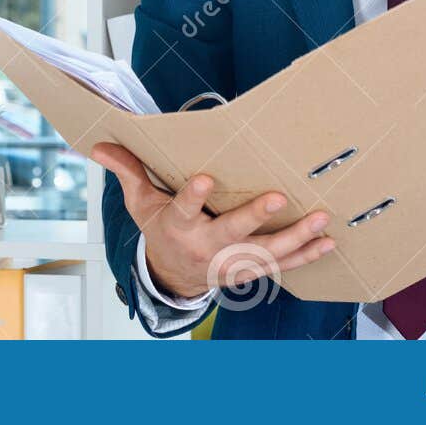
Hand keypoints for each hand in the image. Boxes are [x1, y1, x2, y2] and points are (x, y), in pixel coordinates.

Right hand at [92, 141, 335, 299]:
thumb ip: (127, 171)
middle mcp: (206, 247)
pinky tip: (327, 242)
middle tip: (277, 197)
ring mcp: (231, 262)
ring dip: (295, 238)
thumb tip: (98, 146)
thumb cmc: (160, 231)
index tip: (204, 179)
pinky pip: (281, 265)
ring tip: (320, 220)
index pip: (183, 210)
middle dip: (254, 217)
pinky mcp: (249, 270)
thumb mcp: (140, 203)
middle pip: (232, 233)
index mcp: (178, 226)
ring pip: (265, 252)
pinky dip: (306, 256)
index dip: (193, 196)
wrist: (172, 278)